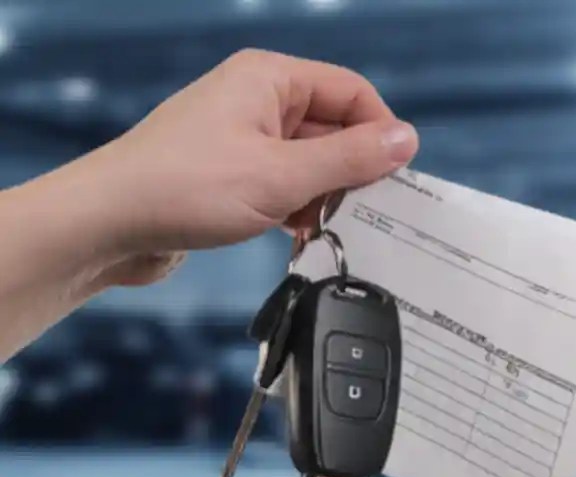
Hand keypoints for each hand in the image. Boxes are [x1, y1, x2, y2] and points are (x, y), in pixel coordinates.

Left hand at [83, 49, 418, 282]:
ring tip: (322, 226)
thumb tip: (406, 140)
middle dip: (352, 171)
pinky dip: (299, 208)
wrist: (105, 225)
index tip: (396, 177)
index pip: (352, 91)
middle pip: (334, 127)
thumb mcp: (282, 176)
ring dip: (325, 196)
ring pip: (312, 161)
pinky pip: (285, 184)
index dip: (380, 132)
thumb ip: (350, 159)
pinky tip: (299, 235)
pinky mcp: (230, 174)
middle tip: (363, 211)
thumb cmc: (182, 189)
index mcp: (269, 79)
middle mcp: (257, 100)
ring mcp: (242, 137)